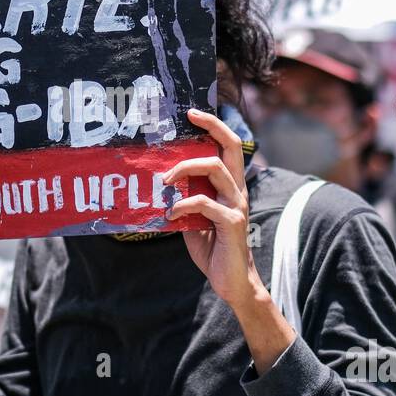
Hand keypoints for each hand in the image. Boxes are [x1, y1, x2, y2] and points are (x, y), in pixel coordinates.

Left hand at [164, 109, 267, 311]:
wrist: (232, 282)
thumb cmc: (212, 248)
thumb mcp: (194, 218)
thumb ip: (185, 198)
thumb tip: (159, 182)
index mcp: (229, 185)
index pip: (228, 146)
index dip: (214, 125)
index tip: (192, 113)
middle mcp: (236, 189)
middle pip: (231, 146)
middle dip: (211, 127)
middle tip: (188, 119)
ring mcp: (236, 204)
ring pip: (214, 168)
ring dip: (184, 169)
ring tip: (164, 180)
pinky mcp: (232, 222)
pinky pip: (204, 202)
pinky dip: (183, 204)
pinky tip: (170, 214)